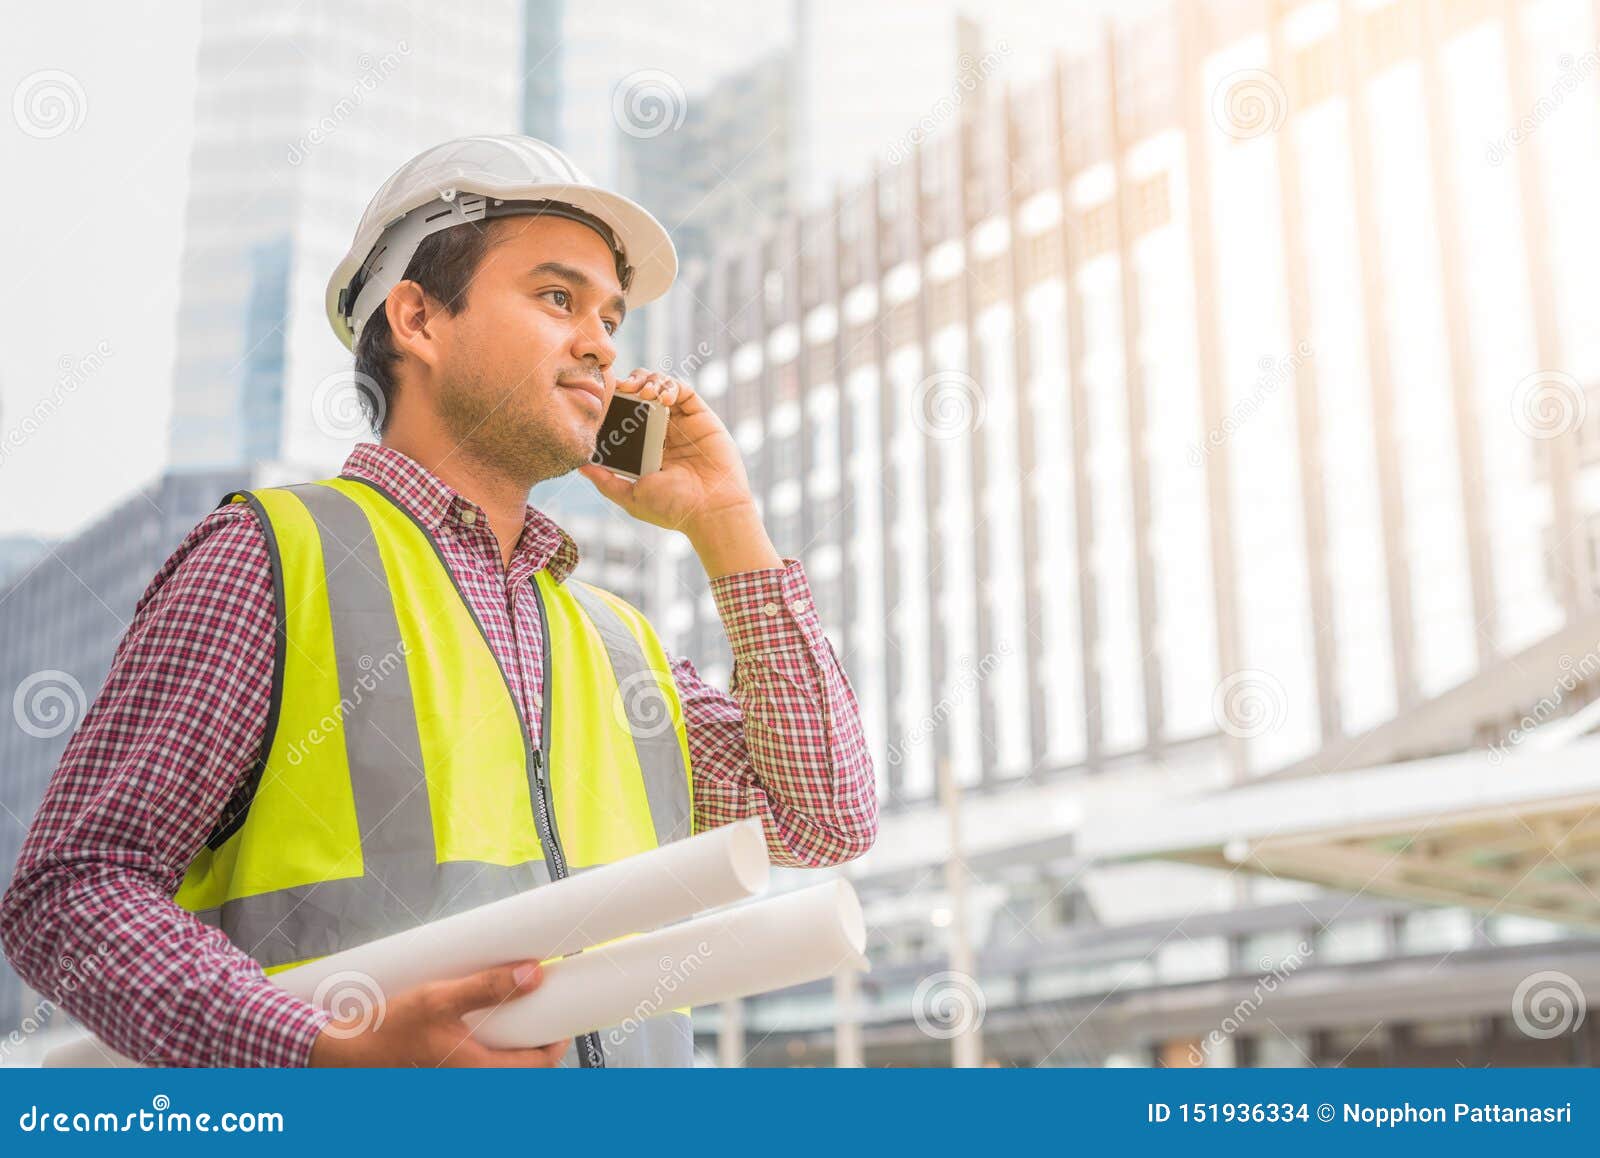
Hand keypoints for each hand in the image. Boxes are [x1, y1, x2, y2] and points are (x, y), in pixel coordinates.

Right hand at [308, 959, 569, 1067]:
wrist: (344, 1054)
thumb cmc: (389, 1030)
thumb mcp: (438, 999)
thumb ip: (486, 987)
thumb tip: (534, 974)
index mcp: (478, 1071)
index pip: (538, 1066)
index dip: (556, 1041)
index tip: (562, 1015)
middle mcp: (471, 1082)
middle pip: (521, 1068)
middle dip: (534, 1040)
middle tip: (539, 1008)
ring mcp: (457, 1081)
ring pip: (500, 1067)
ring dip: (510, 1043)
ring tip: (512, 1011)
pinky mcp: (444, 1074)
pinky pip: (479, 1064)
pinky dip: (488, 1046)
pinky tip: (481, 1023)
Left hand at [578, 369, 753, 534]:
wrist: (712, 510)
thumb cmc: (673, 508)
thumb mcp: (630, 496)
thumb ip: (605, 480)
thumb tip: (579, 466)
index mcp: (644, 448)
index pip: (624, 414)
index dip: (613, 402)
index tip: (602, 398)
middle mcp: (662, 431)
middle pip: (640, 393)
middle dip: (629, 384)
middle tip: (622, 388)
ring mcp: (682, 422)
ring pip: (660, 385)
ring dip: (649, 380)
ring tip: (644, 392)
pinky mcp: (701, 415)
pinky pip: (683, 389)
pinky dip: (671, 385)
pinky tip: (662, 397)